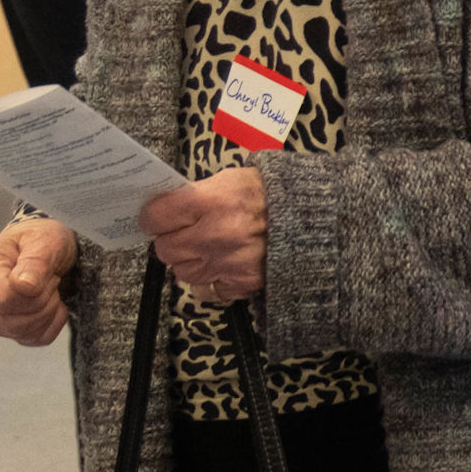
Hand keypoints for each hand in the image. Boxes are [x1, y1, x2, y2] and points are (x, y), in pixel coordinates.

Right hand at [0, 217, 78, 345]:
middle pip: (11, 319)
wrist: (42, 248)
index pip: (4, 299)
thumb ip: (36, 261)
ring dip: (48, 313)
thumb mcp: (47, 240)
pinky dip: (49, 325)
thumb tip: (23, 287)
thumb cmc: (42, 240)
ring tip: (49, 290)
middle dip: (45, 302)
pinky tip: (52, 306)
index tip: (47, 274)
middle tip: (52, 280)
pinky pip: (29, 339)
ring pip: (19, 332)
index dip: (35, 294)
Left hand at [141, 167, 269, 304]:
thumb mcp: (232, 180)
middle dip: (173, 240)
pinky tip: (224, 266)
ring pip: (183, 272)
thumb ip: (196, 195)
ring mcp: (228, 262)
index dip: (154, 217)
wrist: (316, 215)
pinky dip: (212, 281)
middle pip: (165, 248)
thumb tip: (165, 209)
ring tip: (210, 249)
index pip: (155, 217)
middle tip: (189, 233)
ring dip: (192, 262)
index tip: (159, 218)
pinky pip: (207, 291)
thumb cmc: (271, 193)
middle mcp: (216, 234)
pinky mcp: (242, 283)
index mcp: (211, 202)